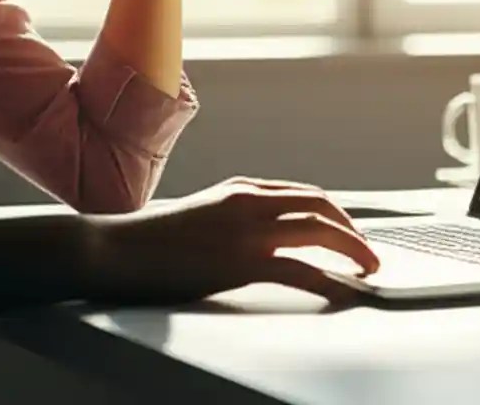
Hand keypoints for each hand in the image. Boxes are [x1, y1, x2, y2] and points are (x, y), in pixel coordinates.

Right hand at [85, 178, 379, 303]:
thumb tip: (257, 238)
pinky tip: (340, 290)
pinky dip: (327, 280)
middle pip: (320, 205)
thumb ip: (232, 218)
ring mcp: (246, 229)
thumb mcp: (199, 214)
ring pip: (319, 230)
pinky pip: (298, 269)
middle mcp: (250, 201)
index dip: (334, 214)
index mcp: (241, 189)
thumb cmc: (147, 240)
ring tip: (368, 268)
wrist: (110, 249)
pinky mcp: (239, 261)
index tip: (349, 232)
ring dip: (351, 249)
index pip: (304, 194)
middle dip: (351, 228)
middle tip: (368, 252)